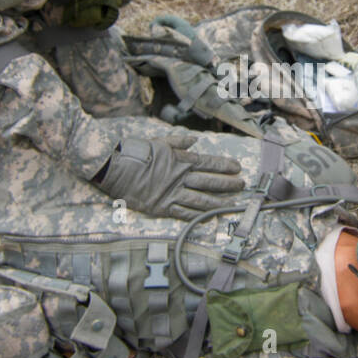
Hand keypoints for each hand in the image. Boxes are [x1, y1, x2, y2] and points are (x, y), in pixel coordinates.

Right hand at [97, 134, 243, 220]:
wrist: (115, 168)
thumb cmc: (136, 152)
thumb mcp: (159, 141)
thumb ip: (179, 141)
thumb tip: (195, 140)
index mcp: (180, 160)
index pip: (209, 163)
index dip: (225, 165)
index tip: (237, 167)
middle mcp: (180, 177)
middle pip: (209, 182)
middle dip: (228, 184)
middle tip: (242, 185)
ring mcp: (172, 194)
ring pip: (201, 200)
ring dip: (219, 202)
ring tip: (233, 204)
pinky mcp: (162, 207)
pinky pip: (184, 213)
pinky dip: (198, 215)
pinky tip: (210, 217)